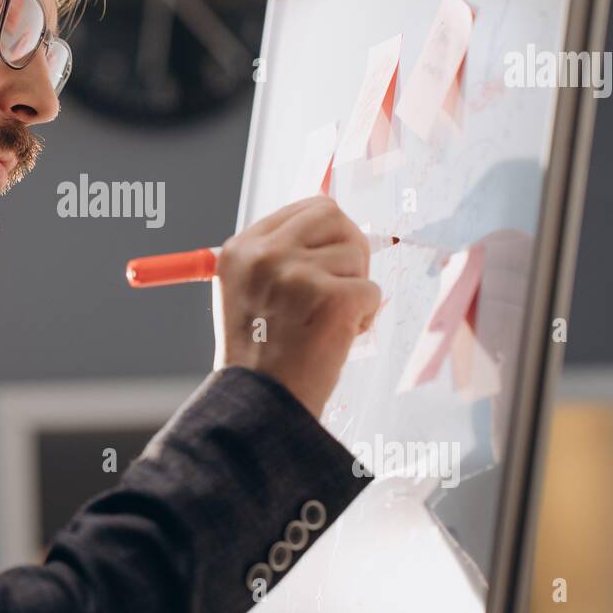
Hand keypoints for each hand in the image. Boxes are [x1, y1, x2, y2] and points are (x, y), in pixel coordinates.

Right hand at [211, 195, 380, 418]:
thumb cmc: (259, 356)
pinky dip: (363, 318)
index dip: (328, 231)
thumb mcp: (246, 293)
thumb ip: (278, 256)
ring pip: (356, 256)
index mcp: (241, 250)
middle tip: (341, 284)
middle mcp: (265, 254)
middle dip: (349, 247)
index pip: (305, 208)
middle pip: (334, 216)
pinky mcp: (332, 298)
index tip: (331, 256)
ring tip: (325, 324)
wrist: (261, 405)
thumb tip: (330, 223)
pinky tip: (336, 340)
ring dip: (353, 290)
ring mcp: (298, 274)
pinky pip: (371, 291)